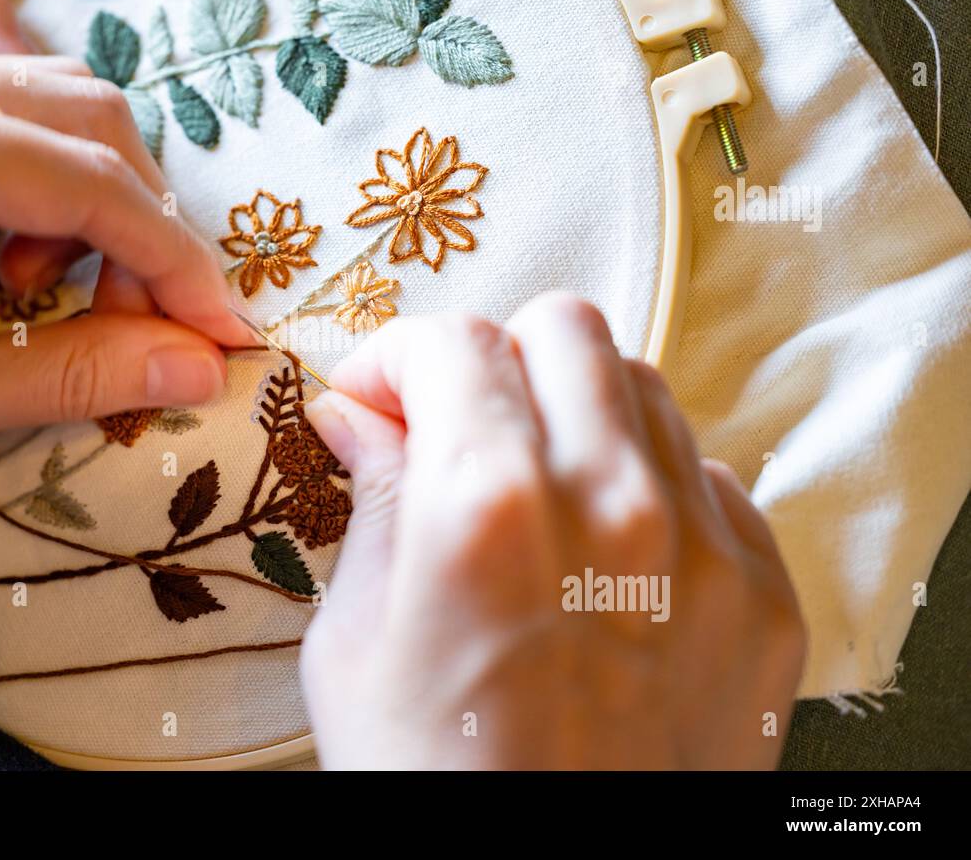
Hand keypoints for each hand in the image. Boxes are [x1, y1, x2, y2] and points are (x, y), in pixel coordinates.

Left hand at [0, 0, 250, 494]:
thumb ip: (69, 376)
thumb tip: (196, 365)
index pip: (98, 186)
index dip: (177, 266)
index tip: (221, 336)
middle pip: (89, 123)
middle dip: (141, 232)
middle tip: (135, 328)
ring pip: (45, 86)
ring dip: (85, 181)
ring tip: (40, 277)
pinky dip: (16, 87)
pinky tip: (11, 156)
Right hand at [301, 296, 805, 768]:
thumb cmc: (433, 785)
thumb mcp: (355, 647)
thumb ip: (373, 502)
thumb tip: (361, 415)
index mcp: (488, 511)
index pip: (454, 343)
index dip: (396, 358)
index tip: (378, 398)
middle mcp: (613, 507)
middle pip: (564, 331)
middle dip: (493, 357)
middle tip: (455, 421)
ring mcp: (704, 551)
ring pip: (644, 388)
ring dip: (572, 409)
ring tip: (531, 482)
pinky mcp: (762, 596)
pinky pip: (707, 476)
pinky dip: (648, 481)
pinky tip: (605, 547)